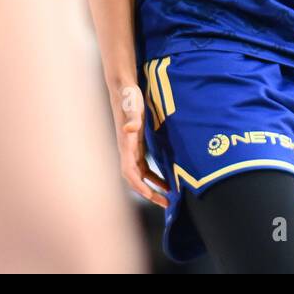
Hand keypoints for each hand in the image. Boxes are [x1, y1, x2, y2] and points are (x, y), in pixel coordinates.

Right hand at [115, 83, 170, 206]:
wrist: (124, 90)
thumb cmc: (129, 97)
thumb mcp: (131, 106)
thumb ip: (131, 116)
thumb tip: (129, 128)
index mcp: (125, 146)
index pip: (130, 173)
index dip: (140, 186)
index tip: (152, 197)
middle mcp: (126, 151)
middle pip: (135, 180)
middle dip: (149, 193)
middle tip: (167, 203)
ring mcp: (131, 151)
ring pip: (140, 176)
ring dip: (153, 187)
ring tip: (169, 196)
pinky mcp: (137, 147)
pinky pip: (144, 168)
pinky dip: (154, 176)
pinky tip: (166, 180)